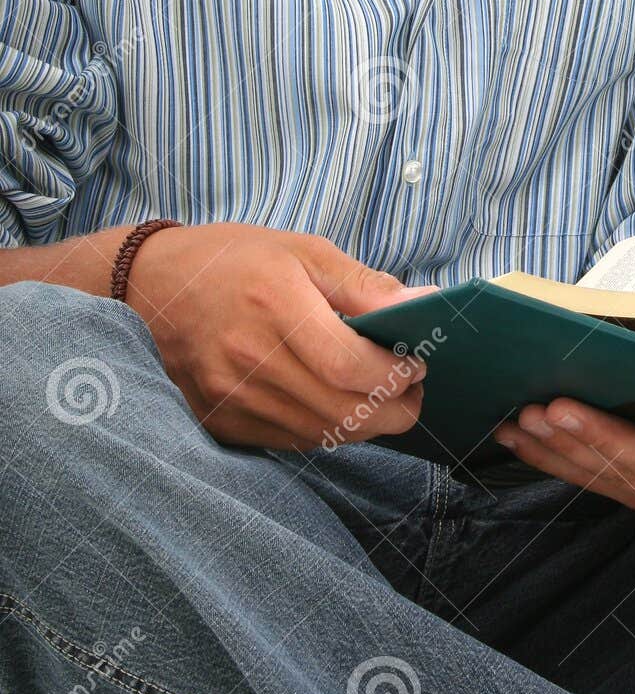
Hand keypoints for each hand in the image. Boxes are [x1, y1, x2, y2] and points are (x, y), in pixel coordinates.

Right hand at [124, 221, 436, 451]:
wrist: (149, 286)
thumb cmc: (234, 260)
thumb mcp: (304, 251)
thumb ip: (367, 286)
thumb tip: (427, 303)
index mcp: (276, 306)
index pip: (351, 367)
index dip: (397, 374)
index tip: (418, 364)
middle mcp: (250, 360)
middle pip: (344, 412)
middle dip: (395, 410)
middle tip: (413, 390)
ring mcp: (233, 398)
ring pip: (323, 435)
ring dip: (365, 424)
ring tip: (382, 397)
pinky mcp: (222, 422)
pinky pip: (292, 442)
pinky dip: (326, 429)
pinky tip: (338, 404)